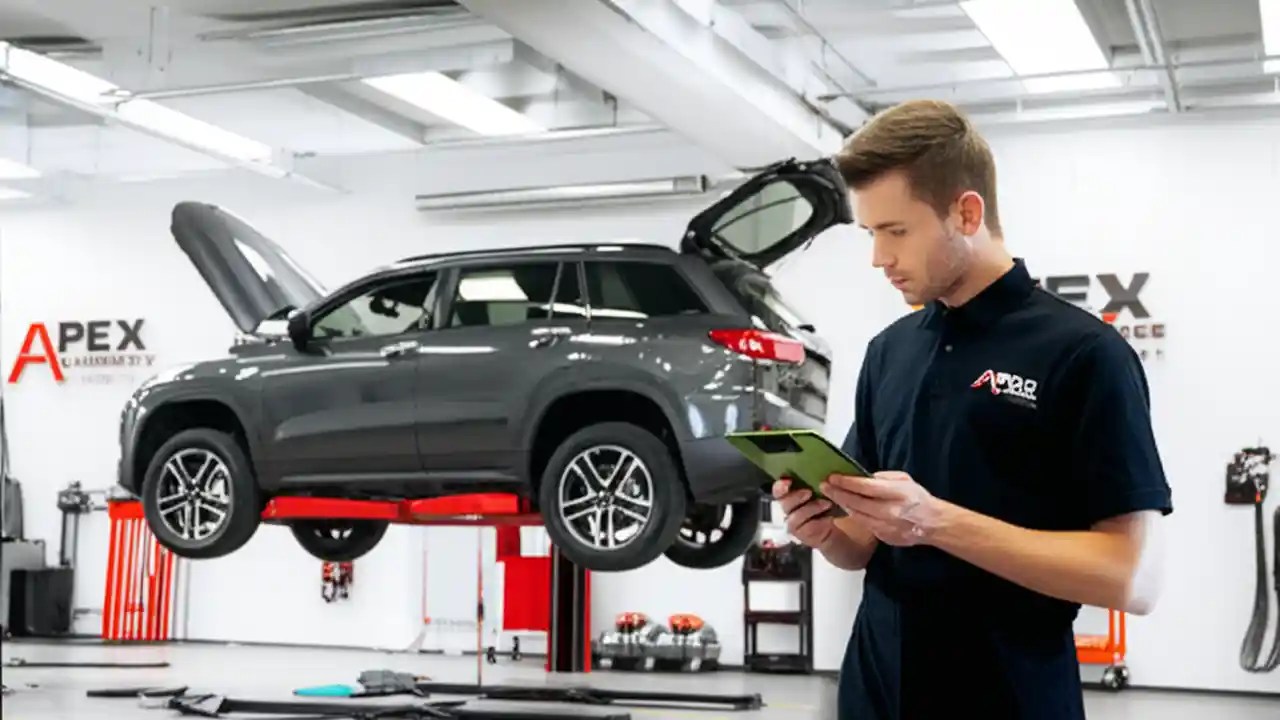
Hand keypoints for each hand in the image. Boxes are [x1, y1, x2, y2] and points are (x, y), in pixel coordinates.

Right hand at [771, 478, 835, 549]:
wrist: (831, 530)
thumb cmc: (823, 507)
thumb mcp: (819, 493)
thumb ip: (813, 485)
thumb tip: (821, 475)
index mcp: (788, 497)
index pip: (778, 491)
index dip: (779, 487)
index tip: (788, 481)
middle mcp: (787, 511)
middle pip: (783, 504)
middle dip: (794, 497)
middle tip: (808, 492)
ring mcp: (792, 524)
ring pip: (794, 517)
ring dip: (810, 508)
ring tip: (826, 503)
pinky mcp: (801, 535)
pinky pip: (807, 528)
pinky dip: (819, 521)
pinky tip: (829, 517)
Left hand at [820, 471, 942, 546]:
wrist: (932, 523)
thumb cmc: (917, 498)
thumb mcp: (903, 479)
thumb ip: (882, 478)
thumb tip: (861, 477)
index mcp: (897, 493)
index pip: (865, 487)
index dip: (846, 482)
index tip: (832, 477)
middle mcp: (890, 511)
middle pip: (856, 502)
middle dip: (837, 493)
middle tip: (824, 485)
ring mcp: (886, 526)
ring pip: (856, 515)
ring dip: (841, 504)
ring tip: (830, 494)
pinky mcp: (883, 536)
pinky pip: (863, 523)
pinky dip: (852, 514)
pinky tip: (845, 507)